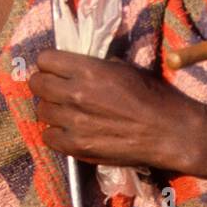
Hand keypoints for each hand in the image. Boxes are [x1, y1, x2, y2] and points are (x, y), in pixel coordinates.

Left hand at [29, 49, 206, 172]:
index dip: (50, 63)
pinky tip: (70, 130)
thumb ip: (94, 65)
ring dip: (52, 108)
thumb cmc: (153, 95)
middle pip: (36, 84)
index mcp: (88, 69)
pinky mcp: (77, 147)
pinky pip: (48, 136)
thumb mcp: (124, 67)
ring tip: (67, 111)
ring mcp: (74, 123)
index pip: (45, 59)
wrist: (170, 131)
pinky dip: (55, 133)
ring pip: (41, 110)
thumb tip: (75, 65)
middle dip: (45, 83)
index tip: (57, 68)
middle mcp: (76, 94)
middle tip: (58, 88)